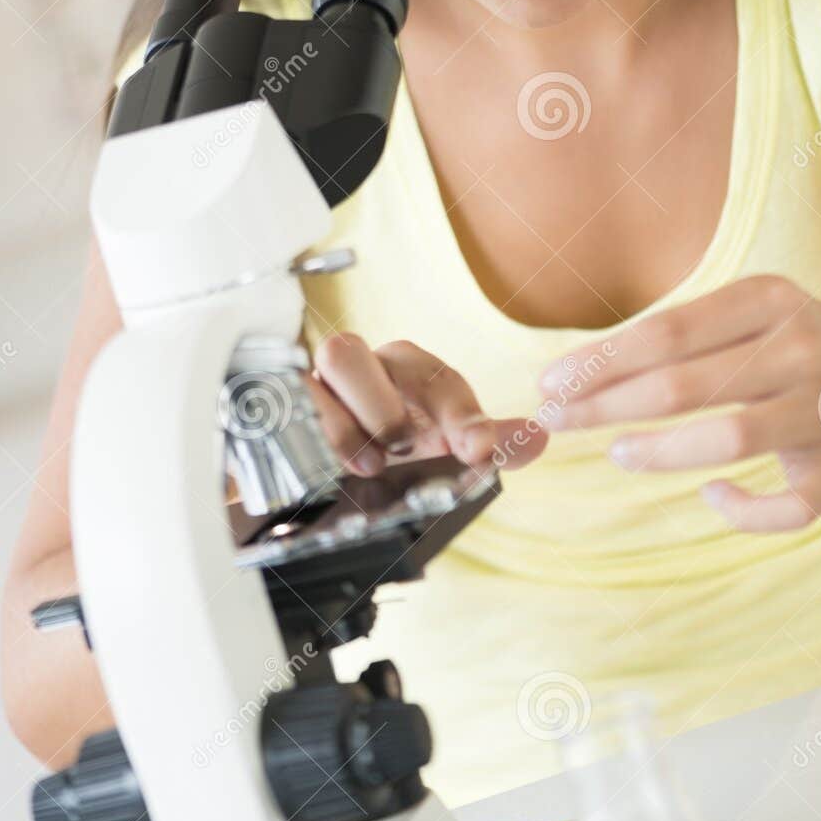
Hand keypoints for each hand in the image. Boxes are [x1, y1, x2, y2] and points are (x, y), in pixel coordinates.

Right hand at [309, 332, 548, 476]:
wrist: (335, 467)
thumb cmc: (393, 444)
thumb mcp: (441, 447)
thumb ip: (489, 442)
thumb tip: (539, 437)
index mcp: (404, 369)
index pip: (434, 378)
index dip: (461, 415)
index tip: (480, 452)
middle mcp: (357, 366)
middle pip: (356, 352)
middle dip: (383, 404)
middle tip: (404, 448)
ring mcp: (315, 384)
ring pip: (322, 368)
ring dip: (344, 421)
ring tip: (370, 464)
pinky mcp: (281, 407)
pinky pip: (286, 402)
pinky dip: (309, 432)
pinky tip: (327, 467)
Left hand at [537, 274, 820, 531]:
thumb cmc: (790, 347)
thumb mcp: (748, 315)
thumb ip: (678, 337)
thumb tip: (575, 374)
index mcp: (770, 300)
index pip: (667, 332)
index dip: (601, 362)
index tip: (550, 383)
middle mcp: (802, 348)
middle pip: (685, 385)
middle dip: (606, 406)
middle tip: (555, 421)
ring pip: (732, 439)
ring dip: (661, 453)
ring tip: (618, 453)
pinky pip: (788, 507)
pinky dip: (742, 512)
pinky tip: (712, 496)